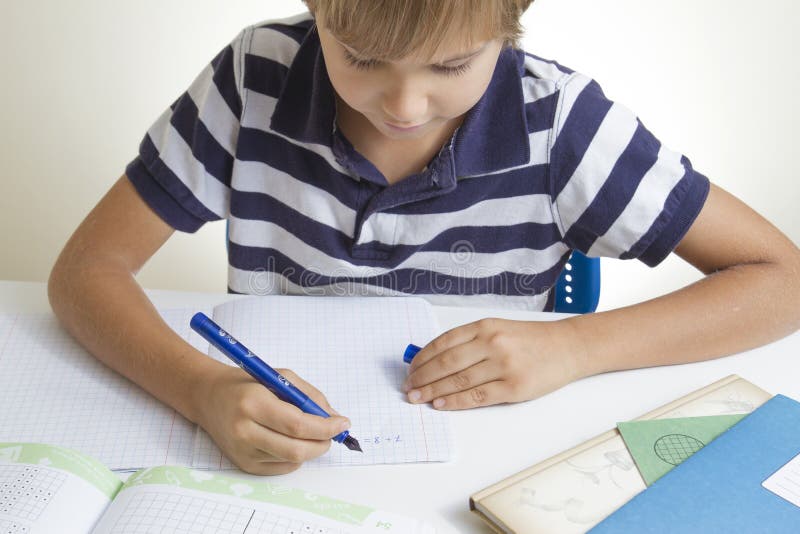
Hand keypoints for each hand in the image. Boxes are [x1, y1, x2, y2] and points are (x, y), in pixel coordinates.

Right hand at [195, 364, 350, 474]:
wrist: (209, 397)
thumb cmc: (247, 384)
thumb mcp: (280, 377)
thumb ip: (309, 396)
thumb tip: (334, 418)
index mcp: (253, 404)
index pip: (297, 425)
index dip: (325, 427)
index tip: (343, 423)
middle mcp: (245, 431)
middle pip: (296, 449)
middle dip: (323, 443)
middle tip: (333, 433)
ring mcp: (243, 451)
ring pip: (292, 460)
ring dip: (310, 449)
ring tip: (310, 432)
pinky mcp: (244, 465)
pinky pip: (281, 468)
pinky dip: (295, 457)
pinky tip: (291, 440)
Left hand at [403, 318, 585, 409]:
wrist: (568, 347)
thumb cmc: (531, 340)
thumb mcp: (499, 329)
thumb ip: (470, 342)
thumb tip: (434, 359)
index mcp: (485, 326)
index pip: (443, 342)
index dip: (422, 358)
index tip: (410, 369)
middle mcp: (492, 343)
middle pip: (447, 363)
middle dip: (423, 377)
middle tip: (408, 387)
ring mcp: (503, 365)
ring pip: (459, 381)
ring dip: (434, 392)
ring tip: (418, 398)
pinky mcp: (514, 388)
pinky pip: (477, 397)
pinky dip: (455, 402)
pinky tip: (441, 404)